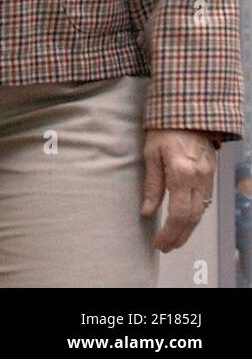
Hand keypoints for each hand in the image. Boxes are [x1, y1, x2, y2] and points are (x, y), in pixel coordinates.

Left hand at [141, 129, 218, 250]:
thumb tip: (147, 212)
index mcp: (182, 173)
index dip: (169, 232)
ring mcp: (208, 178)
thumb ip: (151, 185)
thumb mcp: (150, 153)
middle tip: (165, 247)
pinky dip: (194, 216)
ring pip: (201, 212)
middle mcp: (199, 179)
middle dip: (179, 236)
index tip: (158, 243)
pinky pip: (204, 202)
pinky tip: (184, 221)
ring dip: (188, 229)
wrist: (189, 112)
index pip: (179, 214)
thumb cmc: (163, 129)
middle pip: (192, 218)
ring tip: (173, 240)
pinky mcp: (211, 175)